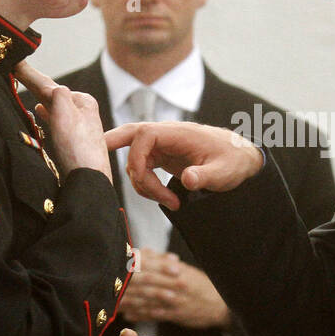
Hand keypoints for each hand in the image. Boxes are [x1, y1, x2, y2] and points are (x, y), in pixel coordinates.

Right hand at [15, 62, 110, 181]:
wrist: (88, 181)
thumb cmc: (77, 148)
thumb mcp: (64, 112)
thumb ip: (56, 93)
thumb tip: (50, 88)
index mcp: (83, 101)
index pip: (51, 86)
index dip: (31, 76)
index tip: (15, 62)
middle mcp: (84, 113)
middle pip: (54, 96)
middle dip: (37, 86)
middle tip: (18, 71)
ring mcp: (80, 129)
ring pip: (55, 108)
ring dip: (41, 99)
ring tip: (28, 89)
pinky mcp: (74, 144)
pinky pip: (56, 121)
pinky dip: (47, 114)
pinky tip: (41, 113)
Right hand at [105, 120, 262, 210]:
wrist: (242, 158)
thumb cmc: (234, 160)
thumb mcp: (225, 171)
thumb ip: (206, 176)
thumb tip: (188, 180)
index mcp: (178, 132)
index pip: (143, 135)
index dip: (136, 158)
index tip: (149, 185)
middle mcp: (167, 135)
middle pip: (130, 134)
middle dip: (110, 144)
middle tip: (92, 153)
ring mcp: (163, 145)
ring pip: (134, 158)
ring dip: (142, 183)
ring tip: (171, 203)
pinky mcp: (163, 157)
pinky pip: (142, 166)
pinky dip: (145, 183)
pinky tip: (161, 197)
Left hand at [118, 248, 230, 328]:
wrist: (221, 305)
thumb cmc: (202, 286)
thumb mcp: (186, 270)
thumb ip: (165, 261)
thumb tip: (147, 251)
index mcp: (178, 270)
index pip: (153, 265)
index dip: (136, 264)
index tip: (120, 264)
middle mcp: (176, 284)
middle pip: (148, 281)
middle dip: (129, 282)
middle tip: (112, 283)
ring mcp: (176, 300)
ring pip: (149, 299)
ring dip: (131, 300)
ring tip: (114, 300)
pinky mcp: (176, 315)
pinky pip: (155, 314)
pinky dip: (141, 314)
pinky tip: (128, 314)